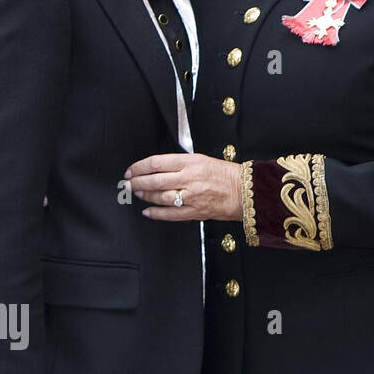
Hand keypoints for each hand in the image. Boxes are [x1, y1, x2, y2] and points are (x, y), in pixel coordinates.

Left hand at [125, 153, 242, 221]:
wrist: (246, 191)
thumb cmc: (226, 175)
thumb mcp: (203, 160)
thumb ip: (181, 164)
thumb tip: (157, 168)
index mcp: (191, 162)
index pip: (157, 163)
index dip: (140, 167)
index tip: (131, 170)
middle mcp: (190, 178)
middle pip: (154, 180)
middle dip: (137, 182)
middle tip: (128, 183)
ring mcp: (192, 196)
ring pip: (160, 197)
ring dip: (145, 196)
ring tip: (138, 193)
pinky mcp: (195, 211)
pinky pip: (170, 214)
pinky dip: (156, 213)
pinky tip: (148, 211)